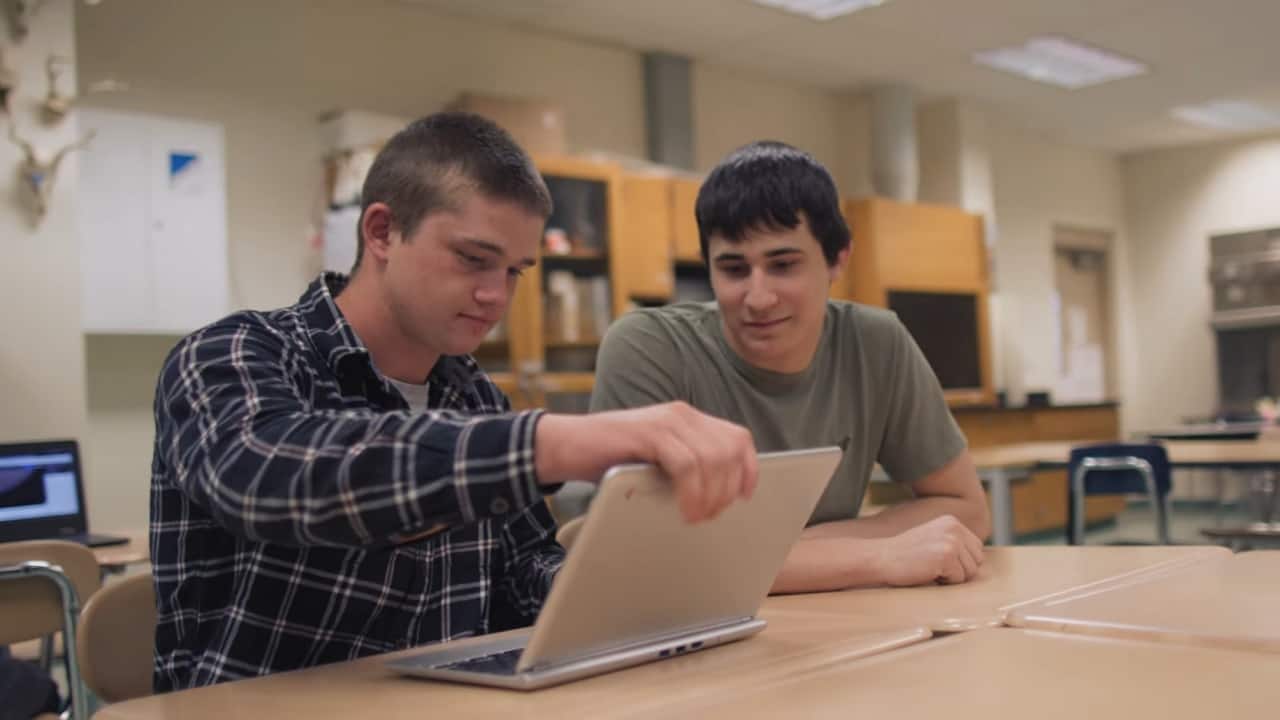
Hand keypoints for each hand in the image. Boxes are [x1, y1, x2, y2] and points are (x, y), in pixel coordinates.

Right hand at [534, 402, 757, 522]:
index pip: (737, 438)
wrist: (565, 445)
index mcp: (687, 420)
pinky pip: (686, 463)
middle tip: (712, 515)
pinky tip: (685, 509)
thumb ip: (683, 468)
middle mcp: (681, 415)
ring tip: (697, 516)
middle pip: (730, 450)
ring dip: (711, 494)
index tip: (745, 497)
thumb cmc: (608, 459)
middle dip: (728, 488)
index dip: (748, 468)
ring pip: (712, 458)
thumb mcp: (655, 462)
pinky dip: (692, 491)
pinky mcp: (648, 433)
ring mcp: (665, 421)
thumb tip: (716, 499)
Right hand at [872, 515, 984, 586]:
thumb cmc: (904, 555)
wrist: (880, 557)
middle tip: (932, 565)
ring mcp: (952, 540)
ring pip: (970, 572)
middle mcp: (955, 528)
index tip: (937, 560)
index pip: (977, 550)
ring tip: (929, 568)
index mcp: (952, 522)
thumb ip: (955, 544)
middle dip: (959, 570)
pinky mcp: (947, 555)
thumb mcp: (933, 540)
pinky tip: (926, 572)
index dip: (960, 562)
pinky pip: (958, 579)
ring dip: (951, 577)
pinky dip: (944, 582)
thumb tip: (982, 564)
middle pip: (977, 562)